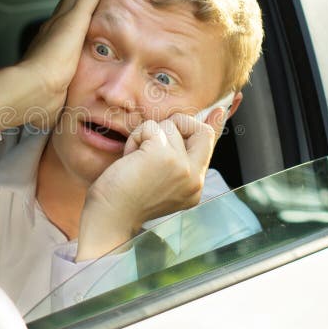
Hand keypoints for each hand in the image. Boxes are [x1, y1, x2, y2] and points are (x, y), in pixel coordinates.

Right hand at [0, 0, 116, 131]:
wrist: (29, 92)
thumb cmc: (35, 101)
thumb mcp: (51, 97)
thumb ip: (56, 97)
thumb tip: (54, 114)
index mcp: (50, 46)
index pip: (67, 22)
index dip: (76, 8)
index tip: (85, 0)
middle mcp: (55, 28)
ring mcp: (63, 21)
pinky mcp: (73, 19)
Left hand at [76, 107, 226, 260]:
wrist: (109, 219)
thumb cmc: (126, 199)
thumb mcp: (160, 178)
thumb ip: (179, 156)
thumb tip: (201, 123)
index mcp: (194, 187)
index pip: (211, 147)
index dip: (215, 124)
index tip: (218, 110)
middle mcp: (194, 178)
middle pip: (200, 130)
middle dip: (177, 125)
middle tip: (154, 141)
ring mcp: (181, 167)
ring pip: (169, 126)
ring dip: (146, 137)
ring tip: (135, 162)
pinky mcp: (163, 155)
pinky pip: (151, 127)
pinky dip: (135, 138)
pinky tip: (129, 159)